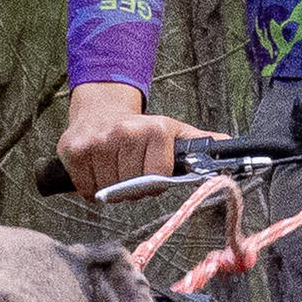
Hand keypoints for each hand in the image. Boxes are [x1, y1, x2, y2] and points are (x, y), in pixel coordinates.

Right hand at [57, 83, 203, 192]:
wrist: (100, 110)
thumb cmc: (139, 129)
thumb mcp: (172, 132)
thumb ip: (198, 142)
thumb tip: (228, 144)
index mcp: (154, 129)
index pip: (157, 179)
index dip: (154, 183)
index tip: (151, 173)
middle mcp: (125, 132)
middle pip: (133, 188)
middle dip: (133, 189)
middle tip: (130, 173)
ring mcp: (96, 142)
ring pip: (109, 191)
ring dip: (112, 190)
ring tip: (114, 171)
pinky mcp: (73, 150)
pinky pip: (86, 190)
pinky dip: (91, 189)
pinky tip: (97, 171)